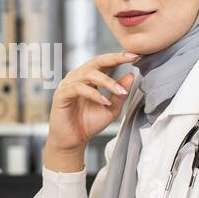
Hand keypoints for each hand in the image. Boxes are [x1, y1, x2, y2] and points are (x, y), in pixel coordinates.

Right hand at [43, 52, 136, 169]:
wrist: (72, 141)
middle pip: (96, 61)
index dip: (119, 57)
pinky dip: (93, 94)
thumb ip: (119, 94)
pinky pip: (78, 88)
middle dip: (114, 58)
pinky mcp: (61, 95)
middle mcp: (77, 77)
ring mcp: (68, 84)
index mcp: (88, 78)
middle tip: (131, 58)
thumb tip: (131, 76)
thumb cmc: (88, 124)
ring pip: (89, 74)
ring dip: (107, 82)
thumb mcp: (111, 109)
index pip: (104, 63)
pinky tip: (104, 101)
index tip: (136, 56)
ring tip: (120, 92)